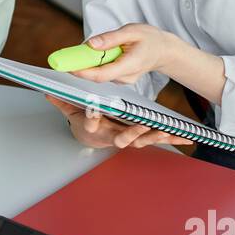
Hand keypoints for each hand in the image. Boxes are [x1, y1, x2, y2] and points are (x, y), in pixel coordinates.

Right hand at [44, 95, 189, 148]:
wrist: (94, 138)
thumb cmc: (85, 123)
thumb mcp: (71, 113)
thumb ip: (62, 103)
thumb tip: (47, 93)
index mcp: (95, 129)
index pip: (92, 124)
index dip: (92, 119)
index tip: (94, 111)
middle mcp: (112, 136)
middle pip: (122, 138)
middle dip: (132, 133)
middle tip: (141, 125)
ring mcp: (127, 140)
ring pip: (142, 141)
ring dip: (155, 138)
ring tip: (168, 132)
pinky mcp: (140, 139)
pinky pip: (156, 140)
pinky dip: (171, 139)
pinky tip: (186, 138)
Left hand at [69, 24, 175, 86]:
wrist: (163, 50)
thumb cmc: (150, 39)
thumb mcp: (131, 31)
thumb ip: (111, 38)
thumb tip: (91, 44)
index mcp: (129, 65)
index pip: (101, 75)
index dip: (83, 72)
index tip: (68, 66)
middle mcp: (125, 77)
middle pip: (97, 75)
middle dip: (81, 66)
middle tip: (67, 57)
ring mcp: (123, 79)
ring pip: (99, 73)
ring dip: (88, 63)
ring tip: (83, 51)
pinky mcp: (120, 77)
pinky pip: (103, 71)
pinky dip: (96, 63)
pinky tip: (95, 54)